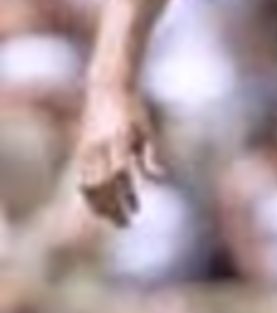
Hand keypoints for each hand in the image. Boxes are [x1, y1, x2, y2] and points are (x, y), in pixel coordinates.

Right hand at [75, 85, 164, 226]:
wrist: (107, 88)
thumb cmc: (133, 110)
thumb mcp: (147, 131)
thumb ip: (151, 156)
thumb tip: (159, 180)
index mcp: (119, 140)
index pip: (120, 174)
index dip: (127, 195)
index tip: (137, 210)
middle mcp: (100, 146)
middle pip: (102, 185)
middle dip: (113, 208)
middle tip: (127, 224)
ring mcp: (87, 149)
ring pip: (88, 186)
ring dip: (100, 206)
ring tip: (115, 219)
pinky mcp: (81, 151)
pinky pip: (82, 180)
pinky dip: (90, 196)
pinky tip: (101, 208)